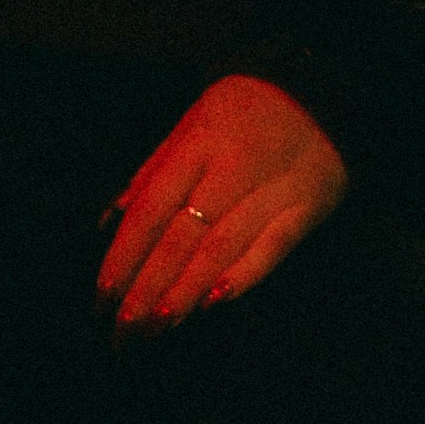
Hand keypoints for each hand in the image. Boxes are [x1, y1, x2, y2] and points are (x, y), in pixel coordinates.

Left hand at [97, 72, 348, 325]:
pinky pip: (272, 249)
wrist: (323, 93)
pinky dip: (242, 276)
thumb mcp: (191, 123)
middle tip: (123, 330)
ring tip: (158, 327)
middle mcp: (232, 169)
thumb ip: (152, 172)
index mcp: (198, 145)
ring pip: (222, 249)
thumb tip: (108, 222)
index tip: (102, 296)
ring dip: (186, 292)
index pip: (152, 209)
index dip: (124, 256)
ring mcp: (273, 191)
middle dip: (148, 288)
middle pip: (182, 237)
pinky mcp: (306, 209)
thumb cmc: (243, 111)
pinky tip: (212, 304)